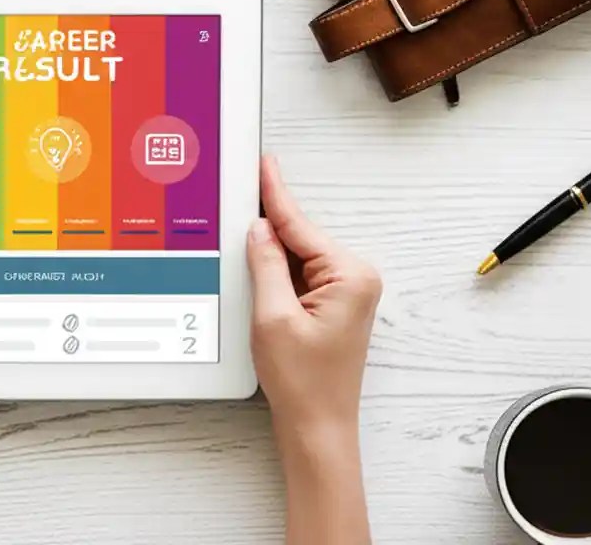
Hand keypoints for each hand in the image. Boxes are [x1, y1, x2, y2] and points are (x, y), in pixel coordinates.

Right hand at [247, 155, 381, 432]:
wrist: (317, 427)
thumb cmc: (304, 383)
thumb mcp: (272, 317)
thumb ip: (265, 265)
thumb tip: (258, 228)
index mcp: (350, 275)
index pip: (299, 226)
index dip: (274, 194)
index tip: (264, 163)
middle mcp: (355, 278)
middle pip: (297, 238)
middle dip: (264, 230)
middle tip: (235, 204)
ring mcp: (345, 292)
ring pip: (294, 257)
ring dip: (268, 257)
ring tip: (243, 266)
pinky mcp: (332, 305)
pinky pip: (297, 275)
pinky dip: (274, 275)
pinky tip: (255, 277)